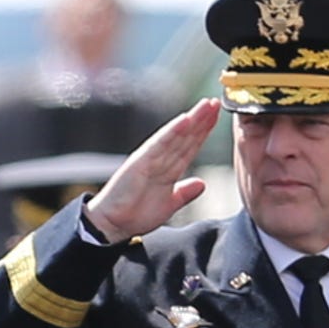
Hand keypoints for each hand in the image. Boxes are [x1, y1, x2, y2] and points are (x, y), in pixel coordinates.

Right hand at [80, 98, 221, 240]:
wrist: (113, 225)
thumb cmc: (135, 214)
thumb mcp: (169, 205)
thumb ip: (185, 193)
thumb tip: (201, 184)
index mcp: (168, 170)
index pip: (189, 146)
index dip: (203, 132)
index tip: (216, 117)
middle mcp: (160, 160)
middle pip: (185, 137)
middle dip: (201, 120)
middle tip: (216, 102)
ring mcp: (150, 159)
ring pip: (176, 136)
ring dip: (192, 120)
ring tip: (206, 105)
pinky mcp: (140, 162)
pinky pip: (160, 144)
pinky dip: (172, 131)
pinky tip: (185, 120)